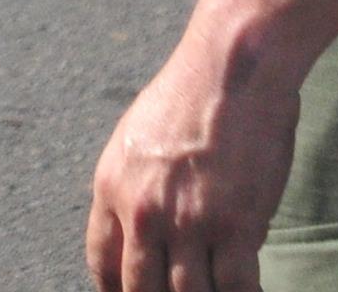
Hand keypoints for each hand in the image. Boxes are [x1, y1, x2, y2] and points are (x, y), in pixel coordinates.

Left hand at [85, 23, 296, 291]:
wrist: (233, 68)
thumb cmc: (192, 94)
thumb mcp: (139, 138)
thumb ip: (138, 187)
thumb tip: (149, 231)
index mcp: (111, 187)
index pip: (102, 263)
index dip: (116, 290)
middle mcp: (143, 211)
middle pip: (141, 289)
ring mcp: (189, 222)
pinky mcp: (234, 226)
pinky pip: (234, 287)